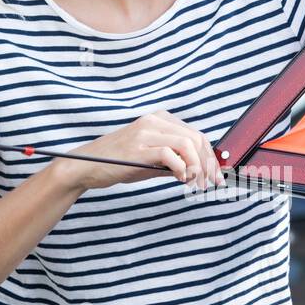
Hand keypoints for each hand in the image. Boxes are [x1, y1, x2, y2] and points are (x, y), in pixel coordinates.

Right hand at [54, 109, 226, 194]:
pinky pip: (170, 155)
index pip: (196, 135)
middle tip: (209, 184)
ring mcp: (146, 132)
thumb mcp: (151, 158)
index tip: (216, 176)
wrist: (88, 165)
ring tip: (195, 184)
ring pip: (187, 145)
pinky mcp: (139, 147)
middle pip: (196, 138)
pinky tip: (179, 179)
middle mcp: (154, 121)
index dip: (210, 157)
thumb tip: (200, 171)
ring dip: (197, 168)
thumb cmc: (120, 162)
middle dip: (208, 164)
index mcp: (160, 120)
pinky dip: (181, 169)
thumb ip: (174, 159)